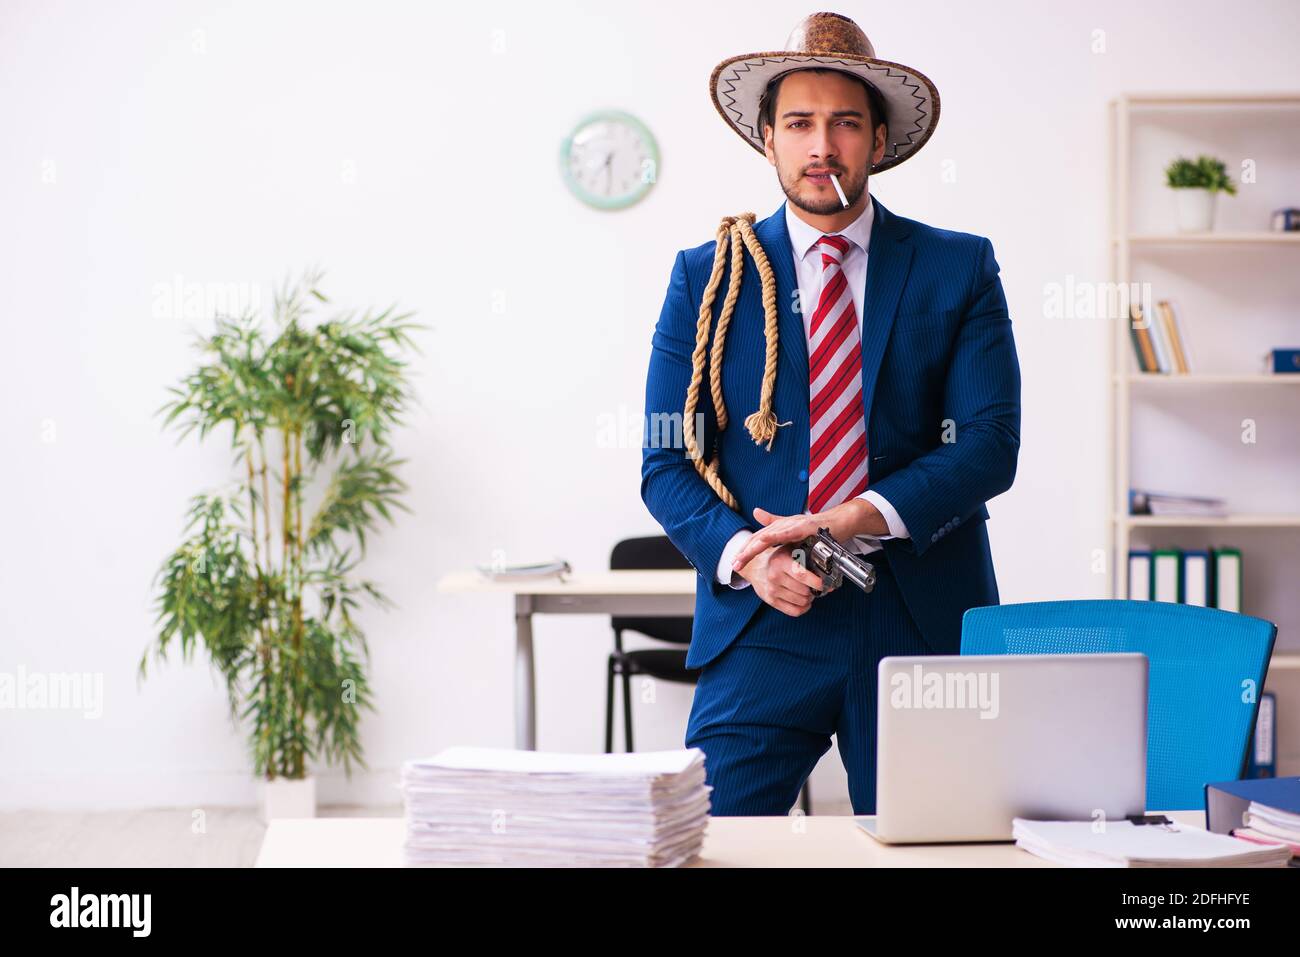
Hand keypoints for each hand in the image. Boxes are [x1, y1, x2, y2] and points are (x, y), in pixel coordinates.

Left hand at [729, 500, 884, 573]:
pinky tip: (764, 539)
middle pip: (759, 538)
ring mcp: (793, 524)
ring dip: (754, 547)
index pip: (758, 539)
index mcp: (780, 527)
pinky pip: (787, 532)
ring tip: (743, 557)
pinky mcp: (804, 526)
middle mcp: (784, 524)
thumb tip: (756, 512)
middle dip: (745, 552)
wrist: (841, 522)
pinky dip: (775, 535)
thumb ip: (775, 522)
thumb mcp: (794, 529)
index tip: (735, 563)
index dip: (745, 550)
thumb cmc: (818, 528)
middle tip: (734, 564)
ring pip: (769, 535)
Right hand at [735, 544, 827, 616]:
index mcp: (780, 562)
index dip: (816, 581)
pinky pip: (794, 611)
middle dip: (814, 590)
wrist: (756, 566)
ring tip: (808, 591)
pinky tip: (803, 601)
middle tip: (815, 586)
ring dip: (809, 599)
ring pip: (801, 602)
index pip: (801, 575)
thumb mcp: (790, 550)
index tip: (822, 583)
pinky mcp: (771, 601)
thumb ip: (808, 556)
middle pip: (804, 591)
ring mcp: (772, 591)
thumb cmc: (778, 558)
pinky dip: (803, 608)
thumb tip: (828, 572)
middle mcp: (775, 577)